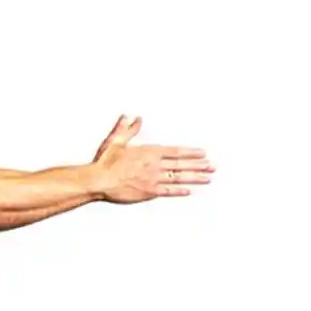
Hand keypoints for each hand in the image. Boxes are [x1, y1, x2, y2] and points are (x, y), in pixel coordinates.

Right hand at [90, 115, 214, 203]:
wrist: (98, 180)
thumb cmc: (105, 162)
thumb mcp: (116, 141)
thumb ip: (127, 129)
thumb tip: (134, 118)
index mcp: (149, 152)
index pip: (175, 151)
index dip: (191, 152)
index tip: (202, 153)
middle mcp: (154, 165)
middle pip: (181, 164)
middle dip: (199, 165)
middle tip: (212, 166)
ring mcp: (153, 179)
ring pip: (179, 177)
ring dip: (195, 178)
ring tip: (207, 178)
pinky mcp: (148, 192)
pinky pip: (168, 192)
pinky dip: (179, 191)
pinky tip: (188, 191)